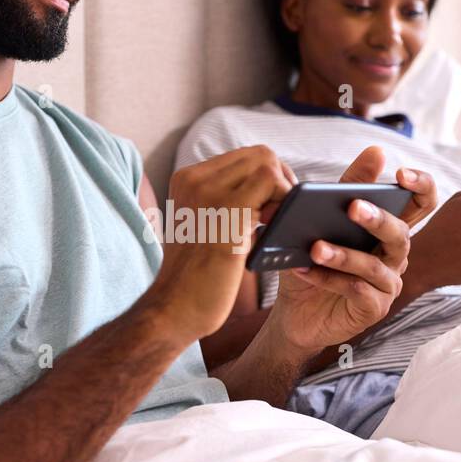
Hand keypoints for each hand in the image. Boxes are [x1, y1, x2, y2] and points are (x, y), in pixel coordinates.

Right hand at [147, 145, 295, 341]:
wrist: (176, 307)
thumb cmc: (197, 277)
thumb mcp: (205, 227)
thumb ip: (226, 201)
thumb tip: (271, 186)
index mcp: (186, 179)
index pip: (243, 157)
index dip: (268, 176)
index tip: (273, 205)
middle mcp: (194, 178)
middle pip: (259, 154)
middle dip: (281, 180)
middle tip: (282, 214)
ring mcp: (209, 190)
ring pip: (266, 162)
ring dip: (284, 191)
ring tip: (276, 221)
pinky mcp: (229, 208)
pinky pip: (271, 181)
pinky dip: (284, 201)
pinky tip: (275, 227)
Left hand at [268, 145, 436, 353]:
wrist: (295, 311)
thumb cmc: (314, 261)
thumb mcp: (324, 221)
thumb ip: (349, 187)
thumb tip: (377, 151)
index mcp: (389, 228)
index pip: (422, 203)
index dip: (421, 186)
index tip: (400, 174)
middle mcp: (395, 256)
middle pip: (400, 234)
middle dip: (378, 219)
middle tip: (353, 207)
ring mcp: (388, 284)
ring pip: (374, 266)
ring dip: (344, 255)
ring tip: (315, 247)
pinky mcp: (373, 309)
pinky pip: (359, 292)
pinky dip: (332, 281)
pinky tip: (308, 272)